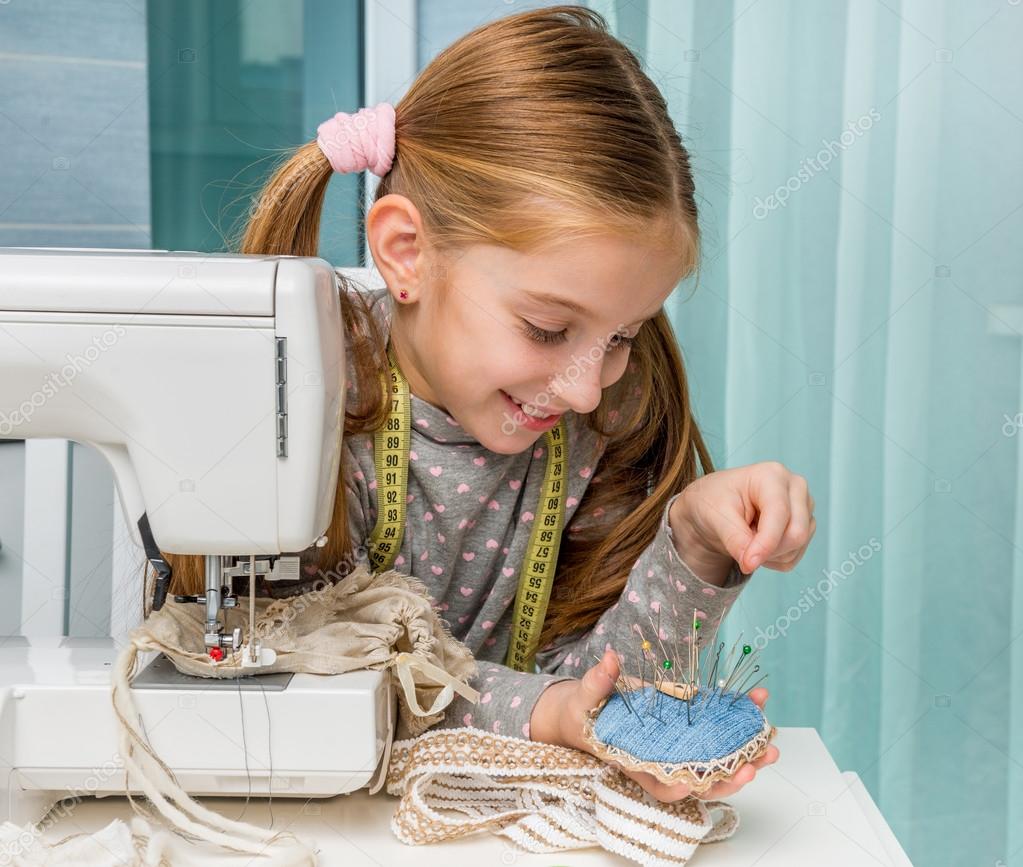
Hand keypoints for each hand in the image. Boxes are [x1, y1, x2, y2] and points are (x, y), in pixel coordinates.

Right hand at [530, 649, 778, 802]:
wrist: (589, 713)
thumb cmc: (583, 714)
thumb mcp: (583, 699)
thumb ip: (597, 682)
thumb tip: (610, 658)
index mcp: (636, 762)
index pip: (661, 785)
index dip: (682, 786)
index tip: (697, 782)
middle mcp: (663, 762)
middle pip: (701, 781)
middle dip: (730, 776)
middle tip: (754, 764)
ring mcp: (680, 748)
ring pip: (717, 763)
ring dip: (747, 756)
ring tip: (770, 743)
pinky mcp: (689, 729)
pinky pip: (718, 734)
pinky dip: (739, 723)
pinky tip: (756, 704)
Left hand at [672, 461, 815, 575]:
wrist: (713, 506)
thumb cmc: (713, 501)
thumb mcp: (715, 516)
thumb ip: (734, 539)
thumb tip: (751, 563)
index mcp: (772, 475)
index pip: (780, 514)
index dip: (765, 543)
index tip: (747, 564)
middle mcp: (795, 487)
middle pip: (797, 533)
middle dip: (768, 550)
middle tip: (740, 547)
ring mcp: (804, 506)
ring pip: (798, 546)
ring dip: (768, 554)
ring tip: (746, 537)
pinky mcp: (805, 525)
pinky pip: (794, 556)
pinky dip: (773, 558)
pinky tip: (756, 542)